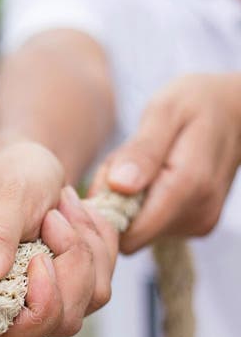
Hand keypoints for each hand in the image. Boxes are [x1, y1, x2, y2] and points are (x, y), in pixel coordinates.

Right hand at [0, 143, 117, 336]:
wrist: (37, 166)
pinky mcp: (59, 301)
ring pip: (73, 315)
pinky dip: (99, 254)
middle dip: (68, 275)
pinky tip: (80, 222)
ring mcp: (25, 306)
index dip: (32, 298)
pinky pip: (95, 296)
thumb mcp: (4, 192)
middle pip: (38, 328)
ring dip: (85, 256)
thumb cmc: (14, 173)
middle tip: (59, 219)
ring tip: (67, 211)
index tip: (44, 247)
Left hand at [91, 73, 240, 252]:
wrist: (236, 112)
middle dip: (118, 200)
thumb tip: (120, 185)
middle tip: (128, 161)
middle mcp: (198, 213)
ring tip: (147, 164)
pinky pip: (154, 225)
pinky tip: (158, 175)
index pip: (132, 233)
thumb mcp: (164, 111)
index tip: (110, 175)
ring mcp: (199, 223)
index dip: (108, 210)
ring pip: (140, 229)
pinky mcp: (197, 226)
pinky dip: (145, 202)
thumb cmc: (196, 103)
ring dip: (131, 199)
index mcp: (188, 185)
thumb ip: (142, 150)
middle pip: (131, 231)